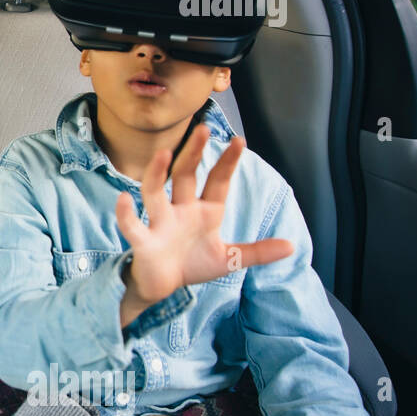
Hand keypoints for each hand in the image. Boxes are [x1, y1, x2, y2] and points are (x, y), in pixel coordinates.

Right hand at [116, 125, 292, 318]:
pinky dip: (126, 214)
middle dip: (193, 153)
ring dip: (158, 173)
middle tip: (203, 129)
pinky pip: (132, 225)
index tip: (240, 141)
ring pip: (155, 192)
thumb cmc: (192, 265)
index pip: (217, 181)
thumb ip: (258, 252)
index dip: (227, 163)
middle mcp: (180, 210)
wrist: (162, 286)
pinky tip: (124, 199)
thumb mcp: (229, 259)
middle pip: (184, 176)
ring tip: (164, 153)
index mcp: (204, 211)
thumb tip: (293, 246)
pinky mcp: (144, 241)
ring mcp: (160, 223)